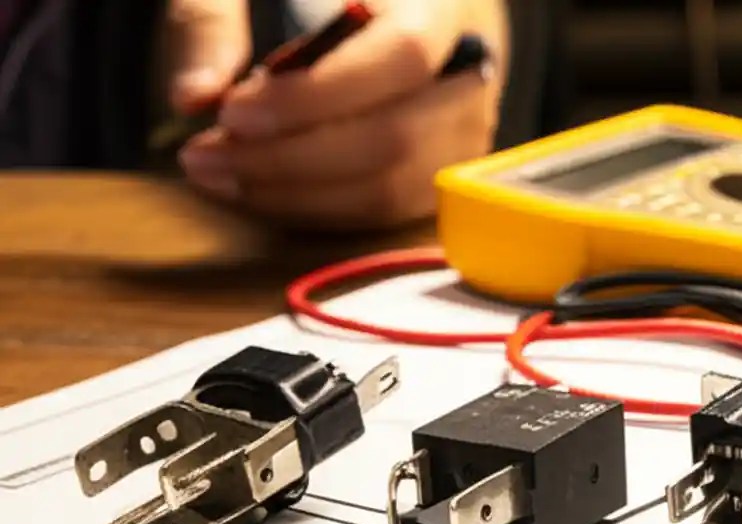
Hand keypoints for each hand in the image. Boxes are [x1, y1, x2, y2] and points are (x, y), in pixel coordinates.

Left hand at [168, 0, 506, 230]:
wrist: (380, 4)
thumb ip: (213, 18)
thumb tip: (191, 97)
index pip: (403, 56)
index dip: (318, 96)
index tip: (233, 112)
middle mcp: (475, 66)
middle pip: (400, 137)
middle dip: (292, 160)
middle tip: (205, 156)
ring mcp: (470, 124)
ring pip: (396, 187)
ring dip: (298, 195)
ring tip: (219, 175)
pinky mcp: (448, 167)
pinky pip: (389, 210)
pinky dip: (319, 209)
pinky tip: (259, 188)